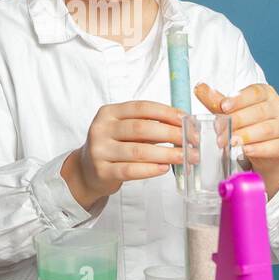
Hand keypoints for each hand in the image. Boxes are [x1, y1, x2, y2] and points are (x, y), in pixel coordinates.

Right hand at [62, 100, 185, 208]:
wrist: (87, 171)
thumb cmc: (114, 147)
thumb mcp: (125, 130)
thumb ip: (149, 125)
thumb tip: (184, 126)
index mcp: (109, 113)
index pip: (142, 108)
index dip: (167, 113)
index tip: (187, 121)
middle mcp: (101, 129)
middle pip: (142, 128)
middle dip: (171, 134)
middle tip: (191, 141)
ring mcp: (99, 151)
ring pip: (138, 151)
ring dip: (167, 154)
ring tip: (186, 157)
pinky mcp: (102, 171)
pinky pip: (130, 170)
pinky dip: (150, 169)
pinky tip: (164, 168)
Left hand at [194, 82, 278, 192]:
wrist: (268, 150)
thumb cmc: (250, 125)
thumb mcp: (233, 111)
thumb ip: (217, 101)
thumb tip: (200, 88)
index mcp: (267, 94)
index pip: (255, 92)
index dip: (240, 99)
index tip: (224, 106)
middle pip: (260, 111)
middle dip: (238, 121)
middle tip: (220, 131)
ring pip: (267, 129)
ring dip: (247, 135)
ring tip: (231, 141)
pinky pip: (274, 146)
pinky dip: (259, 149)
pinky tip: (246, 150)